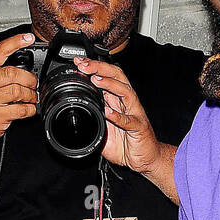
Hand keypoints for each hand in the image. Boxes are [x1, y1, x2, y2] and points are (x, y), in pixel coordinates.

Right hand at [0, 32, 38, 149]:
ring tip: (31, 98)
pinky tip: (28, 109)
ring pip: (18, 91)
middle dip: (29, 79)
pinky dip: (29, 109)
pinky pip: (21, 109)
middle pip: (13, 73)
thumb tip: (23, 69)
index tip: (28, 37)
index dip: (15, 42)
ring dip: (31, 95)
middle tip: (33, 84)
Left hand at [76, 58, 164, 174]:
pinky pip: (129, 120)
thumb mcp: (104, 127)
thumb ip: (93, 117)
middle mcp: (127, 103)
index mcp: (118, 100)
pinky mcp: (139, 128)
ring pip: (125, 92)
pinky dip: (118, 116)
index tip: (79, 62)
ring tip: (96, 80)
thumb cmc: (127, 142)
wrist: (145, 158)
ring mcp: (134, 114)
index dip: (94, 67)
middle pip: (117, 77)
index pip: (107, 76)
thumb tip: (75, 113)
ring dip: (110, 84)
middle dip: (100, 68)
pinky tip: (109, 112)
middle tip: (84, 65)